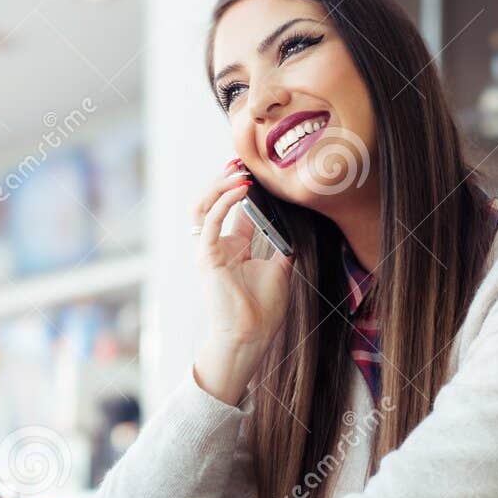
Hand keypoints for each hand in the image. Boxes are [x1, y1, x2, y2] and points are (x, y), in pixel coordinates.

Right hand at [192, 160, 294, 403]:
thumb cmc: (262, 311)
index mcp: (233, 248)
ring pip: (204, 206)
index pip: (233, 208)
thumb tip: (294, 227)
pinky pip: (210, 220)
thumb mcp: (280, 270)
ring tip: (239, 170)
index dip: (242, 186)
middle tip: (242, 161)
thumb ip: (282, 247)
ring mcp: (209, 250)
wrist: (250, 335)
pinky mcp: (206, 256)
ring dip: (219, 185)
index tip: (256, 169)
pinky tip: (242, 188)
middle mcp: (217, 246)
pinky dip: (225, 201)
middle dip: (225, 179)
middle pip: (213, 201)